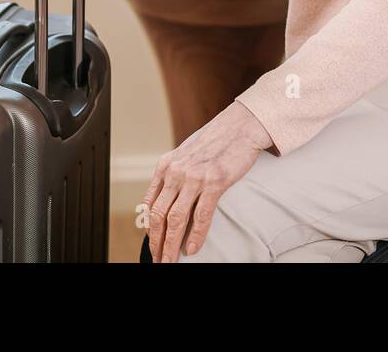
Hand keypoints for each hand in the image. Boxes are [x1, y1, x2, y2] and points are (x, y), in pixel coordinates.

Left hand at [143, 101, 273, 262]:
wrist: (238, 127)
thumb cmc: (214, 143)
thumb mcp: (185, 156)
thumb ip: (173, 177)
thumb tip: (166, 203)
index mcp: (165, 166)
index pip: (149, 204)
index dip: (148, 229)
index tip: (152, 244)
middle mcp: (176, 172)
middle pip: (159, 216)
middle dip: (157, 242)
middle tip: (158, 260)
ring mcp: (194, 177)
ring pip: (176, 219)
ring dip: (171, 244)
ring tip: (171, 260)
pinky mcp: (214, 182)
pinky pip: (201, 215)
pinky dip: (196, 235)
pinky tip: (193, 248)